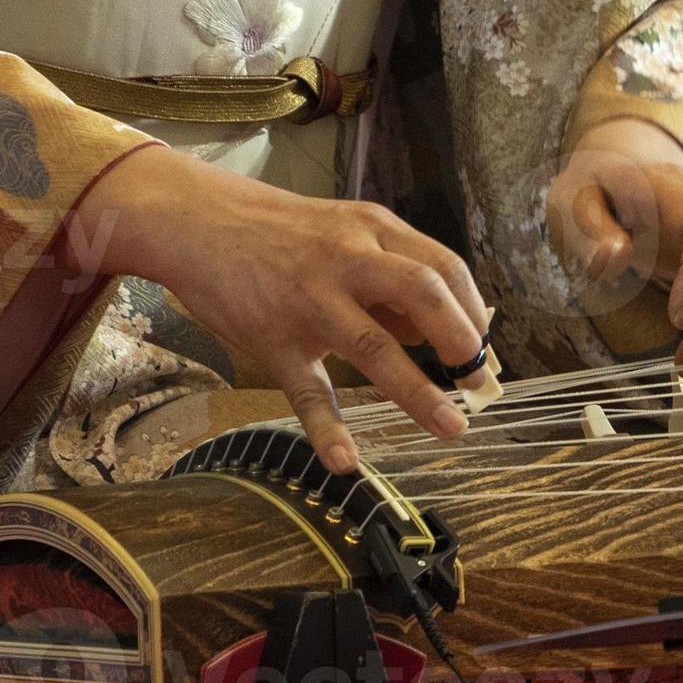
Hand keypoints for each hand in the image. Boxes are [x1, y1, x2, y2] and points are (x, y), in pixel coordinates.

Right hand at [71, 146, 490, 472]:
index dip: (473, 312)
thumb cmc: (283, 234)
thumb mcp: (347, 233)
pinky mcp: (272, 339)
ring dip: (418, 392)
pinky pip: (305, 390)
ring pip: (374, 346)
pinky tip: (348, 461)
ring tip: (452, 427)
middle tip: (480, 381)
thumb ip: (394, 274)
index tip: (486, 348)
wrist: (196, 221)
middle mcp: (349, 262)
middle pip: (425, 293)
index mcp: (374, 232)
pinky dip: (326, 429)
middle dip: (461, 340)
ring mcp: (310, 301)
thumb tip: (441, 330)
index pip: (446, 268)